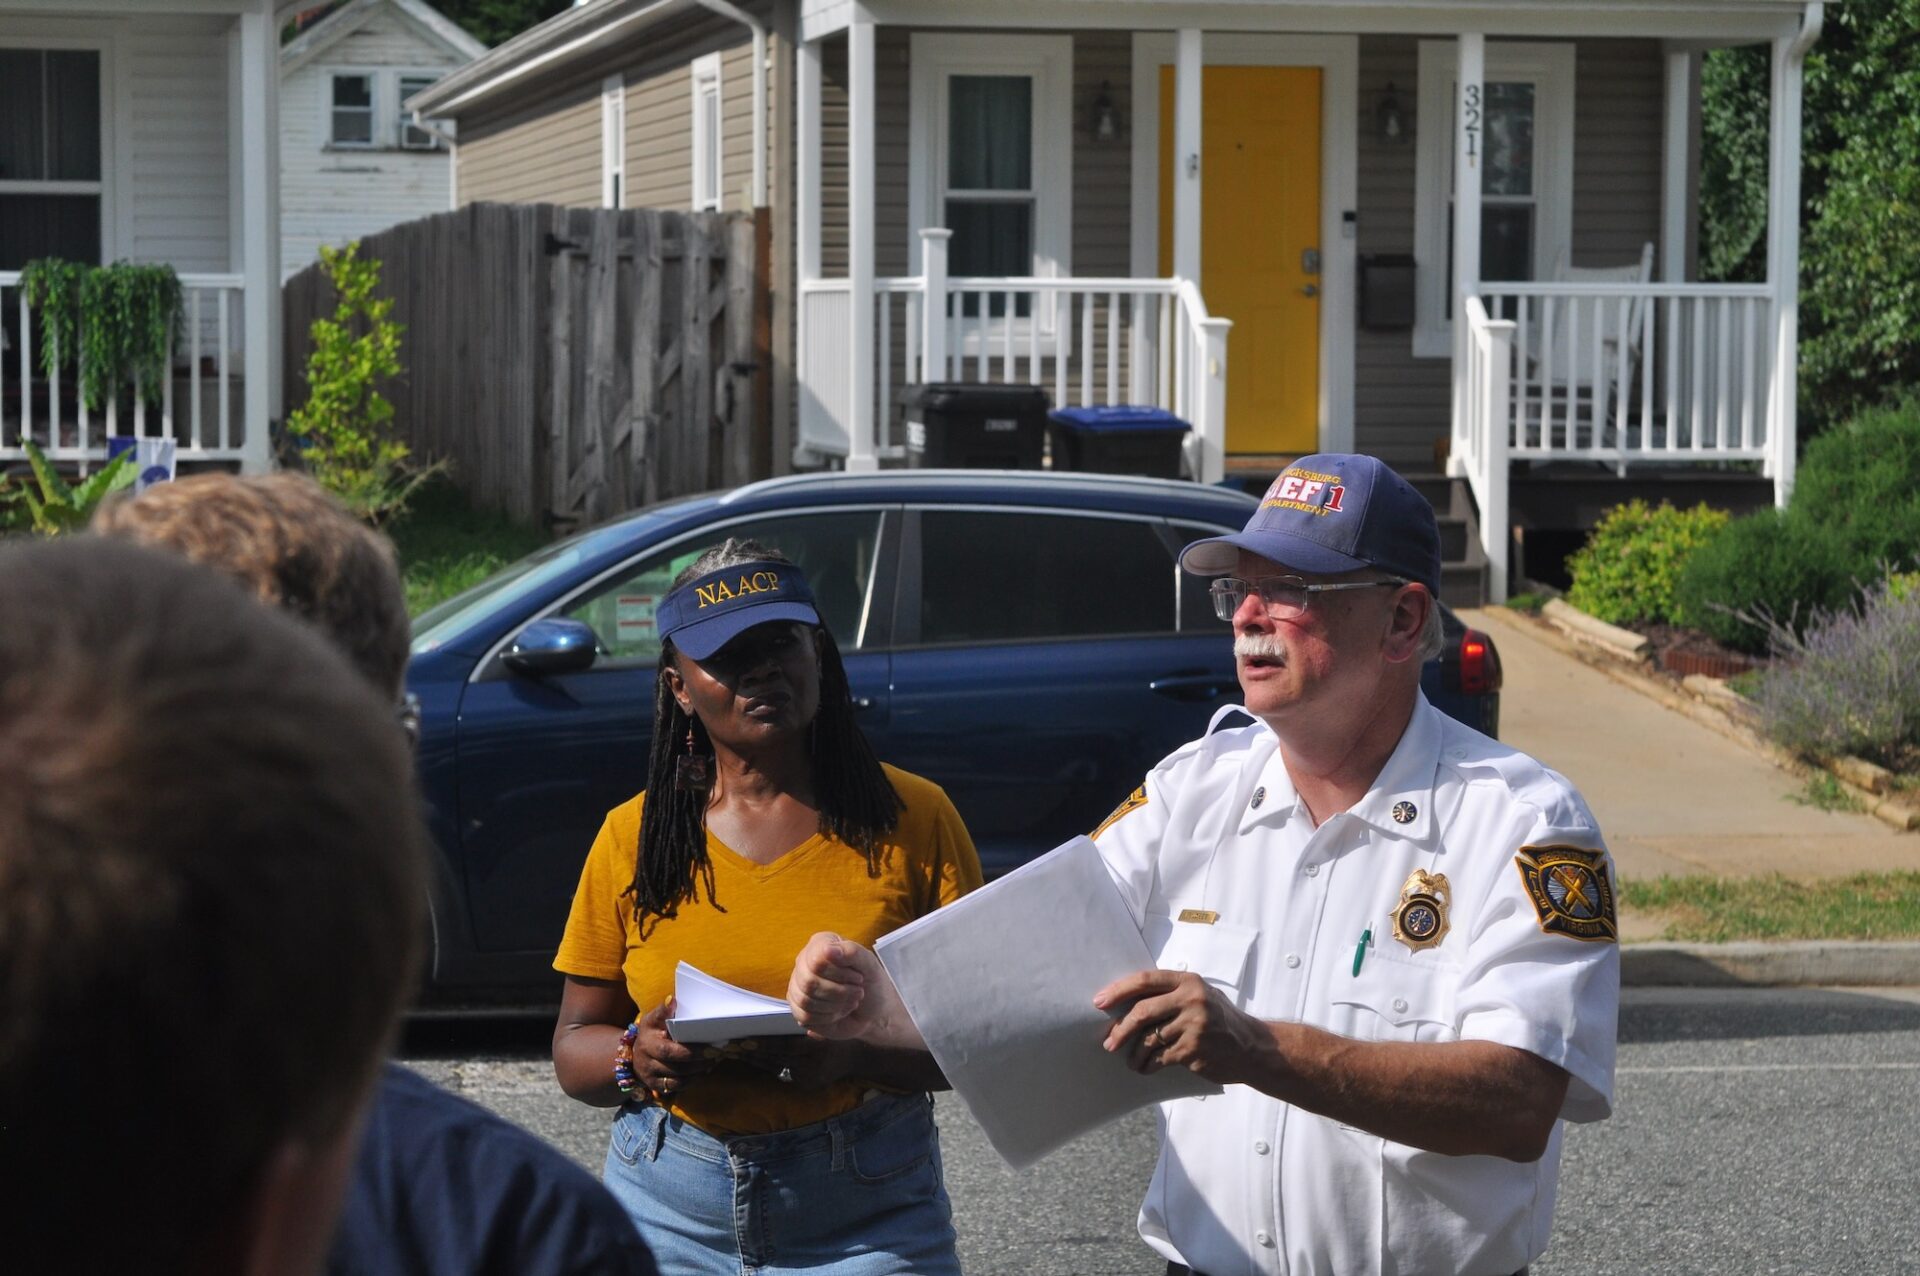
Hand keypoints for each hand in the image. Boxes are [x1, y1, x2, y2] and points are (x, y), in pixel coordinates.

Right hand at [628, 997, 716, 1098]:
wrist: (634, 1054)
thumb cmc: (651, 1032)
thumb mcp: (653, 1019)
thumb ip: (663, 1010)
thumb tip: (673, 999)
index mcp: (648, 1042)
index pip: (669, 1050)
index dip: (691, 1050)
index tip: (711, 1046)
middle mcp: (647, 1061)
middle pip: (676, 1066)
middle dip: (699, 1061)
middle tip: (717, 1053)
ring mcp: (650, 1076)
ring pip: (678, 1078)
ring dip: (699, 1071)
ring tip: (714, 1060)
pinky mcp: (655, 1086)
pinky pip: (677, 1087)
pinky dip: (692, 1080)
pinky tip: (703, 1071)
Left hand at [739, 1034, 860, 1089]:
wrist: (858, 1056)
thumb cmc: (838, 1033)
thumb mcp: (822, 1024)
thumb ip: (799, 1026)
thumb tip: (769, 1020)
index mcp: (816, 1047)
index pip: (784, 1046)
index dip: (763, 1044)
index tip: (744, 1040)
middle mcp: (812, 1065)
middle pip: (776, 1059)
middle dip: (753, 1053)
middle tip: (730, 1046)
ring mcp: (809, 1078)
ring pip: (776, 1068)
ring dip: (756, 1061)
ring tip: (736, 1052)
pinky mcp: (806, 1085)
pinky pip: (783, 1073)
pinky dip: (769, 1066)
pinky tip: (754, 1060)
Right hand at [787, 932, 925, 1049]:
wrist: (875, 1013)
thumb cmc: (872, 985)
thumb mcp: (870, 964)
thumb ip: (851, 951)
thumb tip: (828, 950)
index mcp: (820, 945)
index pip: (816, 961)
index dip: (839, 974)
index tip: (858, 977)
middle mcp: (805, 963)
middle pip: (808, 982)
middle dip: (839, 993)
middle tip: (857, 992)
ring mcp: (799, 986)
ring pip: (805, 1001)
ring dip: (835, 1006)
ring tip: (850, 1002)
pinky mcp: (799, 1008)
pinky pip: (804, 1017)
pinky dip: (827, 1018)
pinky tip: (838, 1012)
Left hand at [1094, 969, 1275, 1085]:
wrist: (1252, 1047)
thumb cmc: (1219, 1020)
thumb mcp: (1200, 995)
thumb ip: (1170, 994)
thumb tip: (1126, 1003)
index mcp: (1188, 981)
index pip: (1145, 980)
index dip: (1118, 990)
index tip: (1099, 1002)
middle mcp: (1191, 999)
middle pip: (1142, 1011)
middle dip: (1120, 1029)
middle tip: (1108, 1042)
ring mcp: (1194, 1025)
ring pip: (1149, 1039)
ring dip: (1134, 1054)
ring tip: (1131, 1061)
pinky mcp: (1194, 1050)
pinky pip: (1159, 1058)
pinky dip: (1148, 1065)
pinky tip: (1145, 1068)